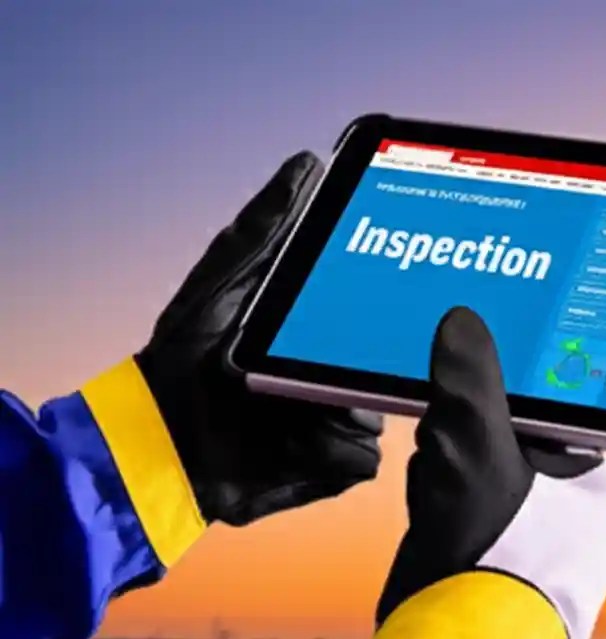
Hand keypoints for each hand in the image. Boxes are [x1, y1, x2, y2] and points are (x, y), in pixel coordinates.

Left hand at [135, 152, 382, 525]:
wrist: (161, 437)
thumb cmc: (186, 353)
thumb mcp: (225, 277)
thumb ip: (266, 225)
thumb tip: (308, 163)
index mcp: (323, 330)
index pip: (380, 311)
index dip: (394, 299)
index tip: (401, 283)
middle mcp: (340, 374)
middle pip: (391, 362)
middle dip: (373, 360)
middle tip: (338, 357)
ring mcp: (341, 421)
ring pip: (380, 409)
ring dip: (344, 405)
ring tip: (298, 402)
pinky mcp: (336, 464)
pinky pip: (362, 453)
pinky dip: (334, 446)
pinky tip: (299, 434)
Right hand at [377, 307, 605, 638]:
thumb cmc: (491, 552)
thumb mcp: (476, 447)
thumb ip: (469, 383)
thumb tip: (463, 324)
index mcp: (598, 487)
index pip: (563, 412)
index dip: (517, 388)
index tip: (486, 366)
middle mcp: (574, 515)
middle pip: (513, 435)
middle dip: (470, 431)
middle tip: (453, 433)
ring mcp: (533, 539)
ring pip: (483, 468)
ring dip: (449, 463)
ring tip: (442, 480)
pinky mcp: (492, 555)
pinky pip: (464, 503)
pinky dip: (440, 496)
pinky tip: (430, 502)